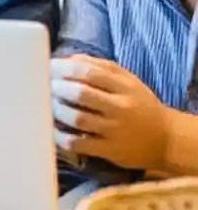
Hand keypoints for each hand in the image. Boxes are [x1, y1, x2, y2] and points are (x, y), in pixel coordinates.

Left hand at [51, 55, 169, 170]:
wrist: (166, 139)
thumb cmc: (140, 105)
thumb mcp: (129, 81)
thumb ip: (101, 67)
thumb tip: (69, 59)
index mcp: (125, 87)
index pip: (90, 72)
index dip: (64, 68)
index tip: (47, 67)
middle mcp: (121, 107)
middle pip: (81, 94)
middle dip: (57, 88)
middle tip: (43, 87)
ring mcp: (115, 130)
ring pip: (78, 118)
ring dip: (56, 111)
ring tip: (46, 106)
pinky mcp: (109, 150)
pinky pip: (79, 144)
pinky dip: (61, 137)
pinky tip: (53, 131)